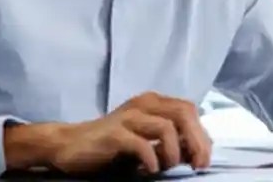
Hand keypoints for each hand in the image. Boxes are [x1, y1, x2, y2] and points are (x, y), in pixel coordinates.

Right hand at [3, 91, 211, 175]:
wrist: (70, 145)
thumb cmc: (112, 144)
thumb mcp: (145, 138)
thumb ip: (169, 138)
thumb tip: (196, 149)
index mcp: (153, 102)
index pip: (188, 110)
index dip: (201, 134)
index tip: (202, 159)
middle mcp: (143, 104)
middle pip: (183, 114)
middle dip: (196, 141)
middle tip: (196, 164)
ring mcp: (128, 117)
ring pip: (166, 127)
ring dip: (173, 152)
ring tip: (166, 167)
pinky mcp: (114, 134)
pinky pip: (142, 144)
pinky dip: (152, 159)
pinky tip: (149, 170)